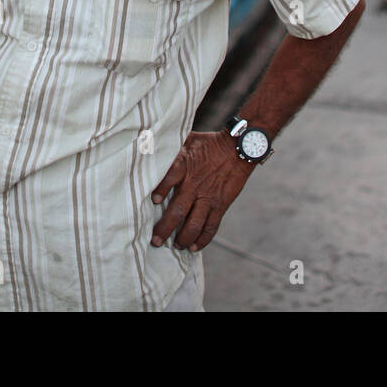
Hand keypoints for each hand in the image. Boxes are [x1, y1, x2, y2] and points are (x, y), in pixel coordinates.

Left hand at [150, 131, 254, 251]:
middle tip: (155, 241)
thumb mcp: (187, 139)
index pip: (168, 178)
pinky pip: (211, 225)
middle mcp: (195, 184)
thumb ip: (170, 147)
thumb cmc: (209, 143)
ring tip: (175, 246)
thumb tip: (149, 146)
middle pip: (177, 210)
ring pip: (194, 223)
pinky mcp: (220, 204)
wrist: (238, 149)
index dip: (160, 189)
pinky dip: (203, 239)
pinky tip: (194, 247)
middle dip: (165, 228)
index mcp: (184, 166)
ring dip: (183, 238)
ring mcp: (208, 197)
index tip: (153, 201)